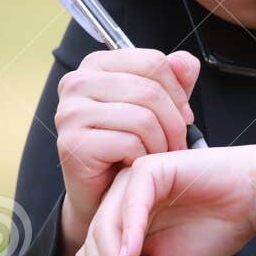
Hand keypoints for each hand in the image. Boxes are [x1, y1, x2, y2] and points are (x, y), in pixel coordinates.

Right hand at [54, 48, 200, 255]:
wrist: (103, 193)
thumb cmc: (130, 146)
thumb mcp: (159, 107)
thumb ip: (175, 79)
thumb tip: (185, 62)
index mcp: (96, 65)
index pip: (152, 62)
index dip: (178, 92)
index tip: (184, 116)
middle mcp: (76, 82)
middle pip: (149, 91)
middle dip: (174, 123)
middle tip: (178, 144)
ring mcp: (70, 112)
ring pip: (143, 118)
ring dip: (161, 144)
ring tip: (158, 156)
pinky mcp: (72, 143)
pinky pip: (129, 144)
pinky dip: (143, 159)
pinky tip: (136, 166)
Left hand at [73, 143, 255, 255]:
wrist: (253, 202)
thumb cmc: (216, 229)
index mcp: (124, 222)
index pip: (93, 250)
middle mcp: (122, 201)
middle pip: (93, 238)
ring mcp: (133, 182)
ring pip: (106, 222)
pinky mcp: (149, 169)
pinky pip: (132, 201)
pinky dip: (130, 230)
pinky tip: (131, 254)